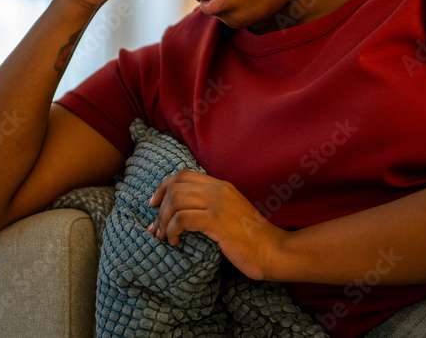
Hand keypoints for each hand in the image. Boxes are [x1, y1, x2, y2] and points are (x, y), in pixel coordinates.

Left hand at [147, 169, 288, 280]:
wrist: (272, 250)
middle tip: (156, 228)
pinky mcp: (217, 220)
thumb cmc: (250, 238)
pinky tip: (174, 242)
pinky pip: (182, 219)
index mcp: (221, 185)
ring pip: (175, 201)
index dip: (163, 187)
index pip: (183, 175)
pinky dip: (172, 230)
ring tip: (164, 237)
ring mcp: (218, 203)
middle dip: (159, 208)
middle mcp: (219, 189)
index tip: (153, 204)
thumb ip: (210, 207)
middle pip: (175, 187)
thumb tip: (178, 213)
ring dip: (163, 221)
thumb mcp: (229, 214)